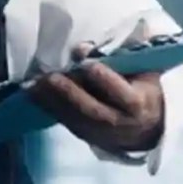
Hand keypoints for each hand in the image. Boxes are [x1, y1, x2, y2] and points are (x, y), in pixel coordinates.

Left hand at [27, 44, 164, 154]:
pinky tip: (34, 95)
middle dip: (71, 93)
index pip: (122, 94)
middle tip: (50, 77)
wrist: (148, 126)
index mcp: (139, 102)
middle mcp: (121, 122)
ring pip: (77, 119)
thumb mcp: (144, 70)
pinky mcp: (87, 136)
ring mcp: (103, 134)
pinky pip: (67, 123)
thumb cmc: (142, 86)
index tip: (88, 64)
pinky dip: (49, 109)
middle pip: (94, 111)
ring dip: (53, 102)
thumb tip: (87, 47)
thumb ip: (123, 57)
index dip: (106, 79)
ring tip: (34, 85)